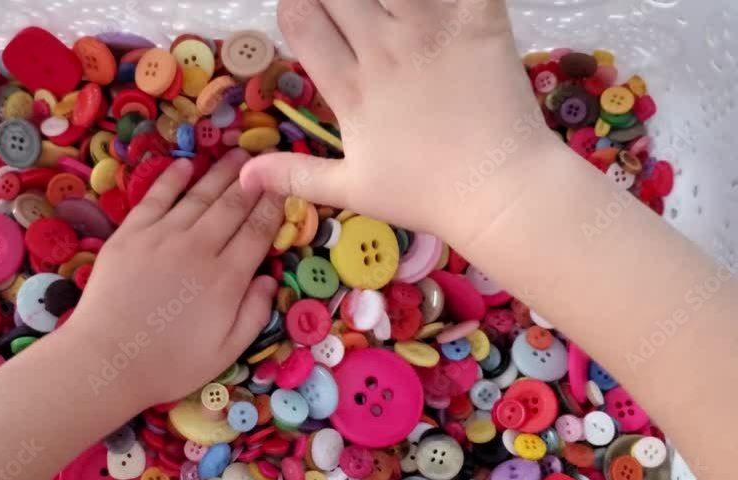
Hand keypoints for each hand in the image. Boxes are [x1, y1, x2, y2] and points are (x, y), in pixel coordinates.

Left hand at [67, 149, 282, 406]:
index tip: (284, 189)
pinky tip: (185, 164)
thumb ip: (254, 313)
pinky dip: (172, 178)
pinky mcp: (130, 235)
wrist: (107, 361)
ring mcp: (161, 237)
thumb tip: (269, 277)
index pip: (258, 231)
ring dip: (220, 173)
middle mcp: (198, 248)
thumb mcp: (226, 351)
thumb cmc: (170, 364)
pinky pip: (156, 198)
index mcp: (226, 279)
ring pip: (198, 196)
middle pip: (231, 206)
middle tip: (265, 162)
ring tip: (237, 156)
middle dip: (252, 182)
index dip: (274, 207)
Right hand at [241, 0, 564, 244]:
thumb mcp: (352, 189)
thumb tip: (244, 175)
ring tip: (390, 7)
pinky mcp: (477, 20)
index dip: (295, 7)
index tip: (305, 12)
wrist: (500, 194)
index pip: (300, 20)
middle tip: (350, 12)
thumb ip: (295, 175)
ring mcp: (430, 31)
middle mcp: (381, 49)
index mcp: (349, 87)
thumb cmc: (425, 195)